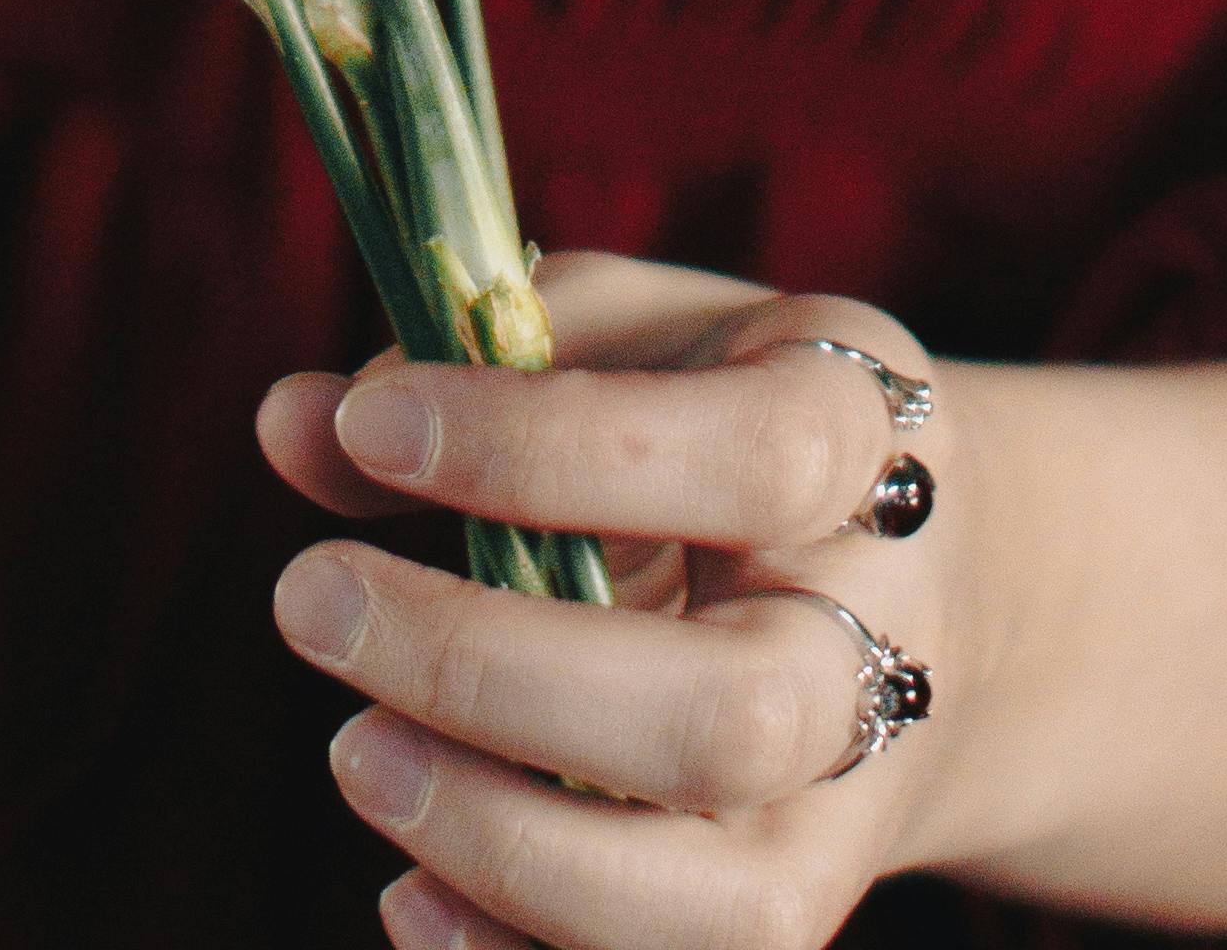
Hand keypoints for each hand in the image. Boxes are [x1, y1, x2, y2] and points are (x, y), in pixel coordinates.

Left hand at [258, 254, 959, 946]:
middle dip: (492, 678)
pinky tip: (410, 891)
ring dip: (503, 845)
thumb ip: (477, 355)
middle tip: (313, 601)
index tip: (369, 429)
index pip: (748, 459)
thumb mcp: (636, 334)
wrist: (930, 595)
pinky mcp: (793, 915)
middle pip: (732, 718)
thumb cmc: (728, 425)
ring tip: (354, 750)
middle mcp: (884, 640)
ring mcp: (848, 809)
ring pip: (722, 905)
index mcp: (859, 434)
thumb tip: (295, 426)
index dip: (544, 447)